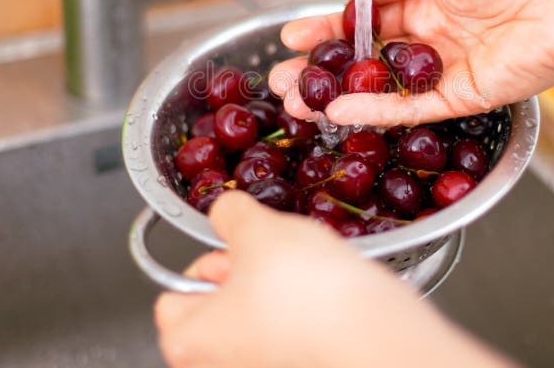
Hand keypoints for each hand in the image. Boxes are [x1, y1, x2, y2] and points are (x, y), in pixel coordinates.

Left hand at [155, 191, 510, 367]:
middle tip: (280, 258)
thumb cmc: (307, 295)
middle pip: (221, 304)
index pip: (174, 292)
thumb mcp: (259, 230)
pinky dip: (308, 315)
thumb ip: (230, 214)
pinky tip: (331, 298)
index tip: (242, 249)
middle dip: (250, 274)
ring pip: (262, 317)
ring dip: (283, 290)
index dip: (211, 260)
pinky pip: (295, 335)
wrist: (378, 343)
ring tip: (312, 275)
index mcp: (187, 340)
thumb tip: (224, 209)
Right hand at [270, 0, 553, 125]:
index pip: (367, 20)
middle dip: (323, 69)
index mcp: (429, 0)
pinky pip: (409, 108)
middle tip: (283, 78)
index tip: (294, 35)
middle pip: (366, 59)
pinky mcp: (460, 99)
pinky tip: (337, 110)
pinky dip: (372, 111)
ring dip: (336, 96)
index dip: (330, 29)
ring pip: (379, 89)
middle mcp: (431, 39)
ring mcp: (443, 71)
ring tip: (294, 101)